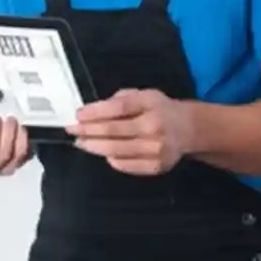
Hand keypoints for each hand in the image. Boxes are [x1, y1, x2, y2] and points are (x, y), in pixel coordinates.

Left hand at [66, 88, 192, 175]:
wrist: (188, 129)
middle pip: (113, 131)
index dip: (95, 112)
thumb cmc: (160, 109)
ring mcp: (156, 149)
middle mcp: (154, 127)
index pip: (118, 108)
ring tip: (81, 143)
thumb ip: (121, 99)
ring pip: (116, 150)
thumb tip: (93, 110)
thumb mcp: (144, 94)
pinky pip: (126, 165)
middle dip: (88, 131)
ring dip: (94, 147)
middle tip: (72, 130)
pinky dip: (112, 159)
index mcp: (150, 104)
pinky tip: (104, 153)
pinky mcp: (156, 166)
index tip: (78, 114)